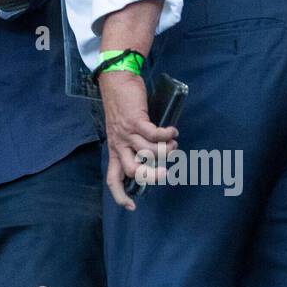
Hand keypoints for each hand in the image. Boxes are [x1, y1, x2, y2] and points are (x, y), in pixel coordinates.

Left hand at [100, 70, 177, 210]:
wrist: (116, 79)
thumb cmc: (122, 105)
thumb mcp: (122, 129)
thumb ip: (134, 144)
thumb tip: (154, 158)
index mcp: (115, 149)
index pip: (113, 179)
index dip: (120, 195)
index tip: (131, 207)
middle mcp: (119, 144)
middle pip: (132, 171)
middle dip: (152, 176)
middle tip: (167, 174)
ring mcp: (126, 133)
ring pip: (148, 153)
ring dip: (166, 151)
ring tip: (173, 144)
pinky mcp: (136, 120)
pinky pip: (154, 134)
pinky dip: (167, 135)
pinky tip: (173, 131)